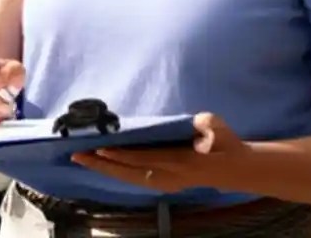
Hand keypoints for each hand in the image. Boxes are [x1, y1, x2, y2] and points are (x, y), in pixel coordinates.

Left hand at [71, 112, 246, 192]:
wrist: (232, 168)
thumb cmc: (223, 142)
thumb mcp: (220, 129)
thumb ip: (211, 127)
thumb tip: (202, 127)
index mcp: (181, 161)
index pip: (147, 158)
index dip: (124, 156)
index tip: (103, 149)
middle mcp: (170, 175)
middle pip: (131, 172)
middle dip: (103, 165)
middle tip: (78, 155)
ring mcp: (165, 182)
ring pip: (129, 178)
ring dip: (104, 170)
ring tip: (81, 159)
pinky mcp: (162, 182)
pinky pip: (133, 179)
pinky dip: (115, 173)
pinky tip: (99, 166)